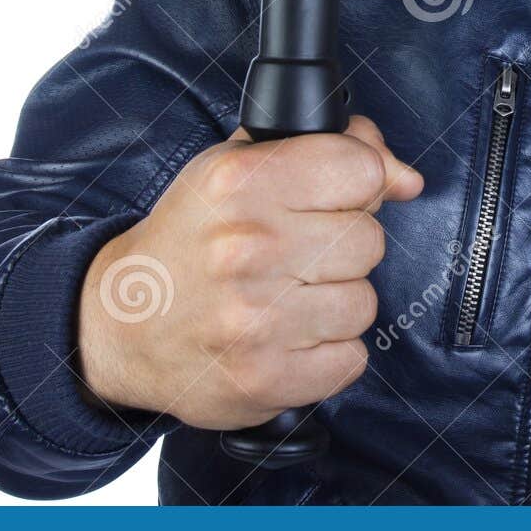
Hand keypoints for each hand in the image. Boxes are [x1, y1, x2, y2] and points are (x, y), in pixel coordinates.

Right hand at [76, 115, 423, 429]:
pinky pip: (350, 360)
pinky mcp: (261, 380)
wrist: (122, 321)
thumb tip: (408, 179)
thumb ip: (333, 150)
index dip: (357, 185)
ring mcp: (254, 319)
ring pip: (364, 303)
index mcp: (242, 182)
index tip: (330, 198)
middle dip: (343, 247)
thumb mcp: (245, 166)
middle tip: (297, 254)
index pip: (362, 169)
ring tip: (288, 298)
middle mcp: (248, 247)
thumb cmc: (194, 238)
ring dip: (336, 304)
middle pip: (369, 240)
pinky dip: (327, 354)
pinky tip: (288, 338)